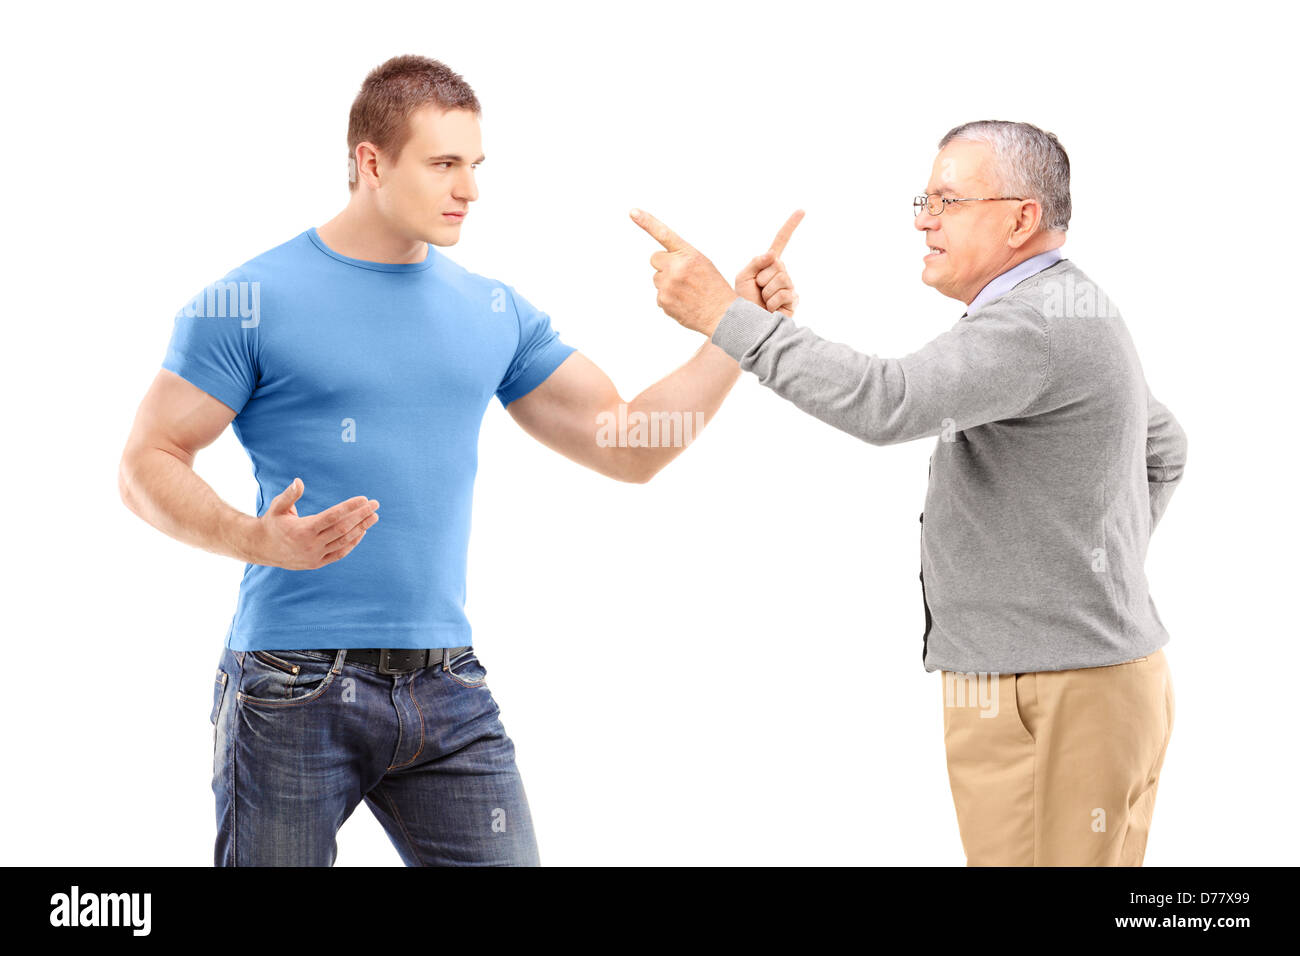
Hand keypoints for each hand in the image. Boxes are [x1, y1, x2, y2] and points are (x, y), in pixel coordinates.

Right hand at [249, 478, 379, 569]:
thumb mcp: (278, 507)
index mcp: (303, 529)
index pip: (333, 516)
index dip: (350, 507)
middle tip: (376, 505)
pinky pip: (340, 553)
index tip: (364, 499)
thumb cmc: (272, 523)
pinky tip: (362, 531)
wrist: (262, 548)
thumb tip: (299, 481)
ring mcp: (315, 556)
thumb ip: (290, 495)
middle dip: (361, 516)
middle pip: (343, 528)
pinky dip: (352, 543)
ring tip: (374, 517)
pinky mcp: (317, 563)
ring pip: (344, 541)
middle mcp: (311, 544)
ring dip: (361, 528)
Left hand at [630, 208, 738, 336]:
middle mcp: (676, 267)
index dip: (647, 222)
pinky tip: (683, 303)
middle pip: (655, 259)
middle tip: (682, 277)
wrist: (722, 315)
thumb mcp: (702, 264)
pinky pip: (658, 296)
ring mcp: (668, 285)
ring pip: (657, 279)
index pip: (664, 234)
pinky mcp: (663, 300)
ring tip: (686, 292)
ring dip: (667, 284)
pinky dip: (668, 299)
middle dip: (664, 266)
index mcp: (689, 254)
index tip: (632, 212)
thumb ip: (682, 257)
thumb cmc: (713, 288)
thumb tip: (661, 261)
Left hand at [735, 210, 802, 316]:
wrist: (747, 325)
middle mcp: (782, 272)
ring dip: (766, 292)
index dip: (790, 226)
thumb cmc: (743, 302)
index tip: (801, 210)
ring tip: (763, 302)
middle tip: (758, 291)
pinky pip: (784, 293)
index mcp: (769, 264)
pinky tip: (770, 309)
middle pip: (776, 264)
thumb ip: (755, 262)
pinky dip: (773, 302)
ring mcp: (790, 285)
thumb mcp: (743, 277)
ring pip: (780, 278)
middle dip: (761, 278)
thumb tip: (772, 254)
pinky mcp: (794, 300)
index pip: (781, 241)